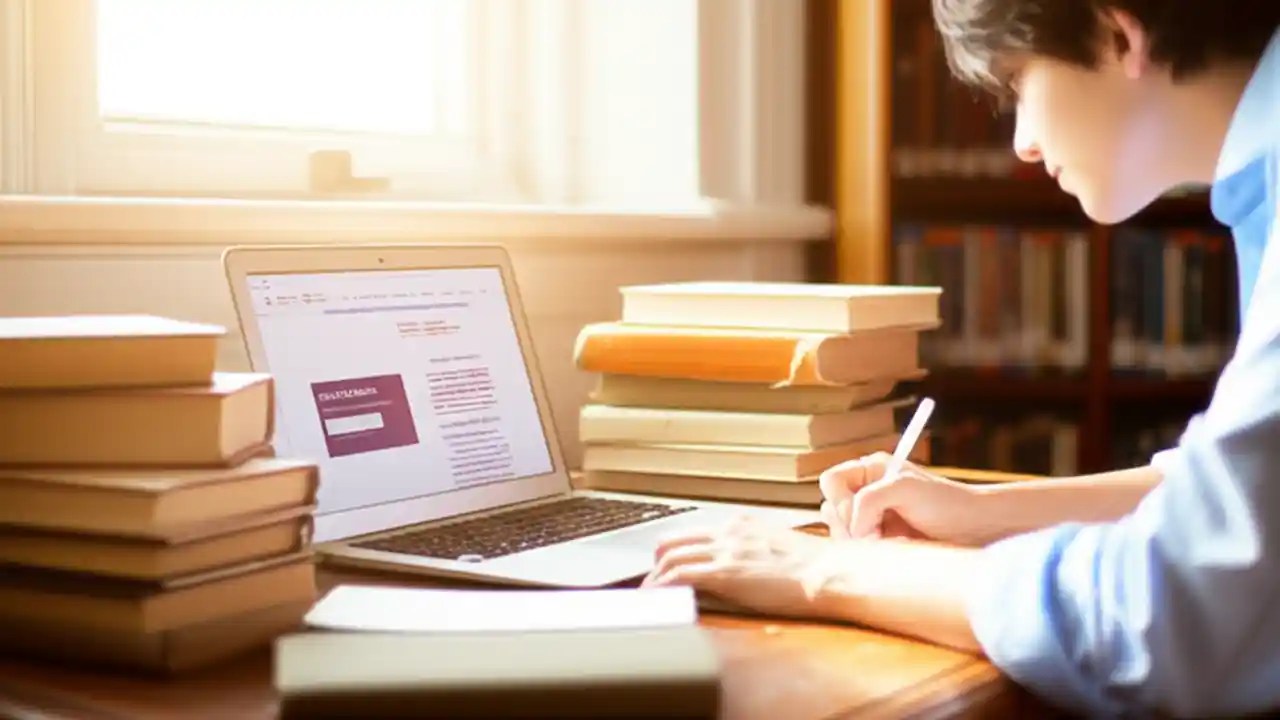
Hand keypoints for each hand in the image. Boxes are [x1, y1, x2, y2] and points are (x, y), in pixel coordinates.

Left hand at [641, 516, 837, 618]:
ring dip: (654, 578)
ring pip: (671, 556)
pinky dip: (662, 586)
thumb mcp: (781, 551)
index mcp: (743, 525)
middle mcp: (729, 532)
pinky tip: (655, 599)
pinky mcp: (724, 572)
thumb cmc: (818, 568)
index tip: (671, 568)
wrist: (830, 572)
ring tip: (647, 597)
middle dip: (658, 563)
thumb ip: (758, 554)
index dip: (678, 553)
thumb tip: (751, 572)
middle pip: (674, 541)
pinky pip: (679, 575)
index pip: (697, 535)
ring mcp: (725, 550)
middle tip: (653, 584)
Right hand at [819, 452, 990, 545]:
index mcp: (871, 471)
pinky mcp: (880, 543)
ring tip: (892, 543)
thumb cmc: (948, 503)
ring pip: (841, 534)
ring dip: (861, 543)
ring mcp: (872, 520)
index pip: (831, 482)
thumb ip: (869, 499)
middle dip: (850, 526)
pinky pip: (857, 552)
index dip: (841, 500)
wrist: (978, 530)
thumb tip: (853, 529)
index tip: (864, 515)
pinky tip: (895, 551)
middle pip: (831, 510)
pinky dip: (871, 555)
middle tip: (877, 535)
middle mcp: (867, 493)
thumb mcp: (906, 488)